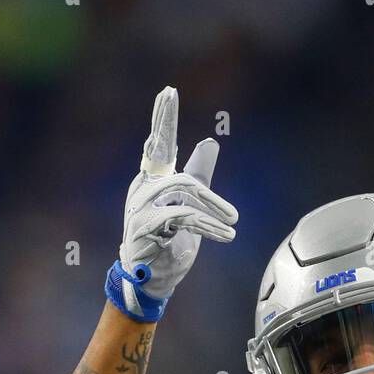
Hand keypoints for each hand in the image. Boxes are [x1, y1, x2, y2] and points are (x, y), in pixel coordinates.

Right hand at [106, 87, 238, 322]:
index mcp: (153, 181)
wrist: (150, 281)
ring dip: (214, 207)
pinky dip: (208, 226)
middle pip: (171, 163)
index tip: (168, 92)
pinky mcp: (145, 226)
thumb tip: (208, 142)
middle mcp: (143, 188)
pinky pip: (183, 217)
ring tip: (233, 224)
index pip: (158, 144)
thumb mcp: (190, 205)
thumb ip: (199, 175)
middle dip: (205, 183)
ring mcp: (140, 206)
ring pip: (183, 190)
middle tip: (232, 212)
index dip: (163, 119)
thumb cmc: (168, 243)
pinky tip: (225, 236)